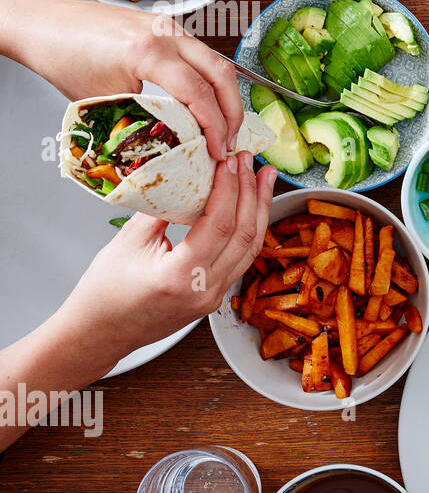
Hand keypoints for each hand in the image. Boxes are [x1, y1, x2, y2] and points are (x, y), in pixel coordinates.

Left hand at [0, 0, 242, 159]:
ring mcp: (168, 26)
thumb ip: (143, 116)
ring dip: (225, 96)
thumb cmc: (62, 57)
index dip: (215, 127)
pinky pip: (201, 55)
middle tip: (230, 141)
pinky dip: (210, 81)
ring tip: (223, 127)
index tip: (218, 151)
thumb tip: (172, 144)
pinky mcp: (166, 26)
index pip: (199, 93)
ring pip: (217, 62)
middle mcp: (165, 33)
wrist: (43, 24)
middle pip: (222, 73)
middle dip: (233, 112)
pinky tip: (206, 103)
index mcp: (147, 51)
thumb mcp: (103, 98)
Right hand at [51, 152, 277, 372]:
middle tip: (251, 160)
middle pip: (245, 234)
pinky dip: (249, 228)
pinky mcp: (216, 296)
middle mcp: (206, 290)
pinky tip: (251, 206)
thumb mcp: (128, 241)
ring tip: (263, 177)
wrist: (101, 333)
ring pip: (251, 247)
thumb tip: (184, 174)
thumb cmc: (105, 293)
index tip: (229, 160)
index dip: (229, 188)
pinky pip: (243, 258)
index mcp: (181, 276)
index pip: (220, 224)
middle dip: (252, 192)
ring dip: (259, 209)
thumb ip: (161, 209)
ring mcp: (215, 296)